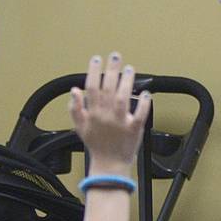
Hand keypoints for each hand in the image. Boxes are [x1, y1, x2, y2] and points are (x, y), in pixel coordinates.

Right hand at [70, 53, 150, 174]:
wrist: (109, 165)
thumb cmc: (96, 145)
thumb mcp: (80, 127)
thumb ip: (75, 108)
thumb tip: (74, 90)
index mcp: (93, 114)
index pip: (92, 88)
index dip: (94, 72)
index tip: (97, 60)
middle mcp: (106, 116)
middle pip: (108, 89)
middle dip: (111, 70)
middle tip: (115, 56)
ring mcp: (120, 122)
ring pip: (123, 99)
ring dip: (126, 82)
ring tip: (129, 68)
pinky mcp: (134, 129)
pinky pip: (140, 115)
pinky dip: (144, 104)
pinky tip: (146, 94)